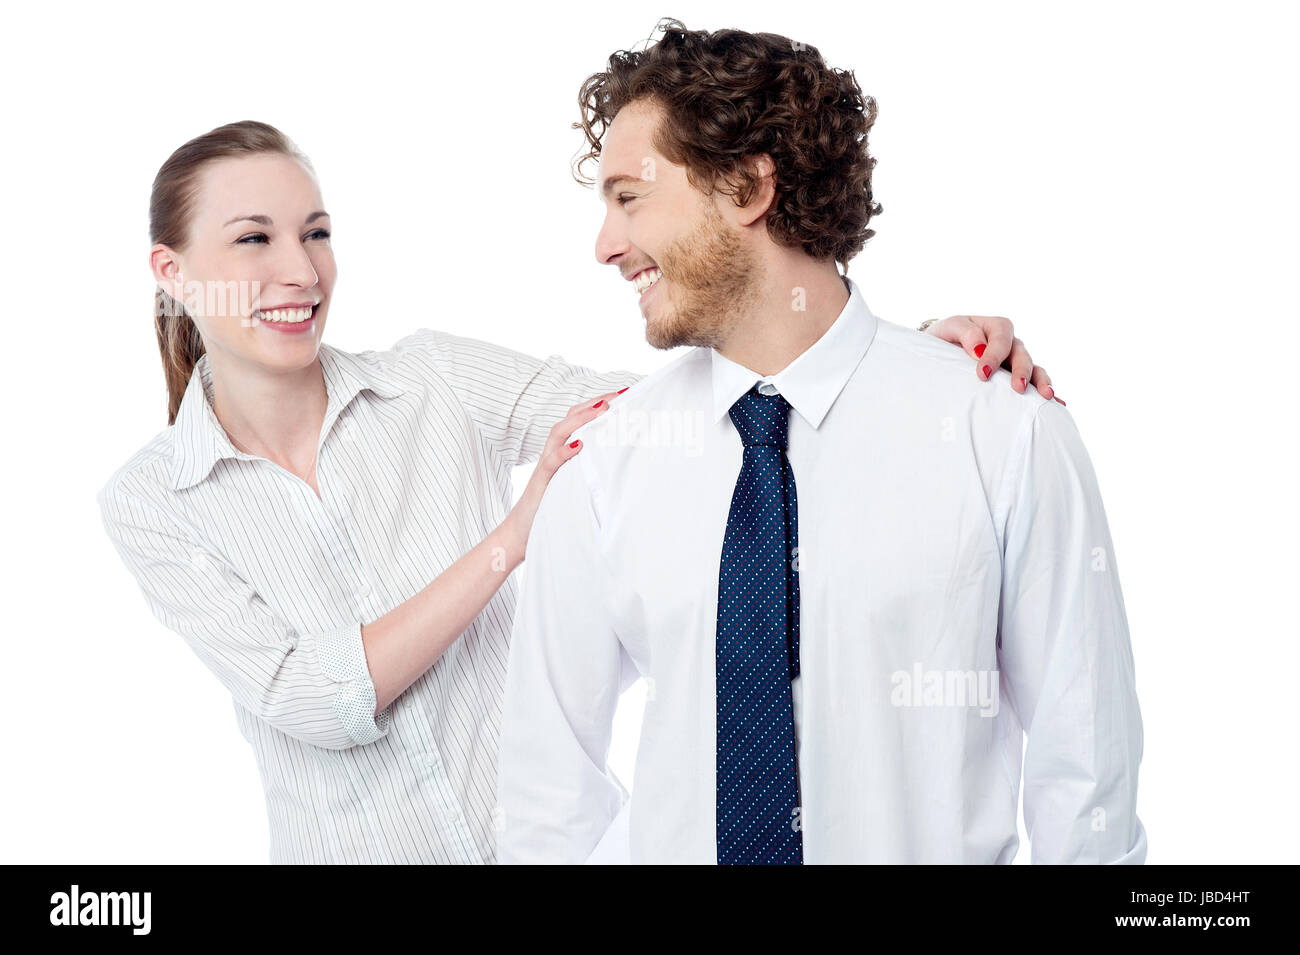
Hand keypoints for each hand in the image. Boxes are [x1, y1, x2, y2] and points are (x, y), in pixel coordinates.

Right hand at [500, 388, 626, 559]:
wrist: (523, 531)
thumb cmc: (552, 504)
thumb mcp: (575, 481)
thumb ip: (590, 467)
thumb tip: (620, 460)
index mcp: (563, 449)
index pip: (580, 418)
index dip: (599, 404)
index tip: (625, 395)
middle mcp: (553, 450)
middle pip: (571, 417)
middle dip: (595, 403)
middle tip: (619, 395)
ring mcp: (546, 464)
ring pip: (560, 432)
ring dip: (581, 418)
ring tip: (603, 409)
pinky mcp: (541, 481)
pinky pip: (551, 461)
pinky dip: (564, 451)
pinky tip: (578, 445)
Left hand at [922, 315, 1064, 404]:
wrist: (942, 349)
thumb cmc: (946, 336)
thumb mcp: (950, 327)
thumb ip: (966, 333)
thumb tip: (980, 350)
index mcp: (996, 328)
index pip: (1001, 340)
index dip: (994, 356)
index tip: (983, 374)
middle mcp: (1010, 344)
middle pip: (1021, 355)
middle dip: (1021, 371)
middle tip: (1018, 388)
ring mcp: (1016, 361)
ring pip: (1034, 369)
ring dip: (1041, 382)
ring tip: (1046, 396)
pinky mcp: (1016, 377)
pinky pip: (1035, 383)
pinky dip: (1045, 392)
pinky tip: (1058, 404)